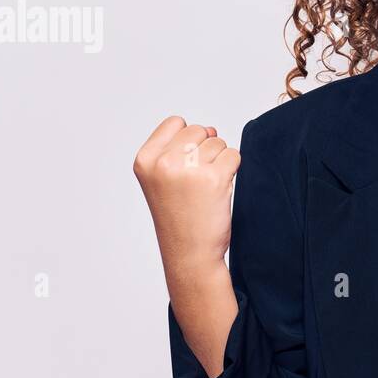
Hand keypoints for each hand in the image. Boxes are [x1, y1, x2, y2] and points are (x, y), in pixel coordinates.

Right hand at [133, 116, 240, 272]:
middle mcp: (163, 162)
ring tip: (206, 188)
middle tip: (197, 181)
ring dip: (219, 161)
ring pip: (217, 142)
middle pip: (198, 130)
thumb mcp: (160, 179)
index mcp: (145, 160)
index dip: (187, 140)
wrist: (190, 254)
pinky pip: (233, 155)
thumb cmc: (178, 217)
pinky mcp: (214, 179)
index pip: (175, 123)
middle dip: (205, 150)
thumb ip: (177, 148)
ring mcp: (189, 170)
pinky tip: (220, 190)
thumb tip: (211, 129)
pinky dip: (232, 169)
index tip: (184, 166)